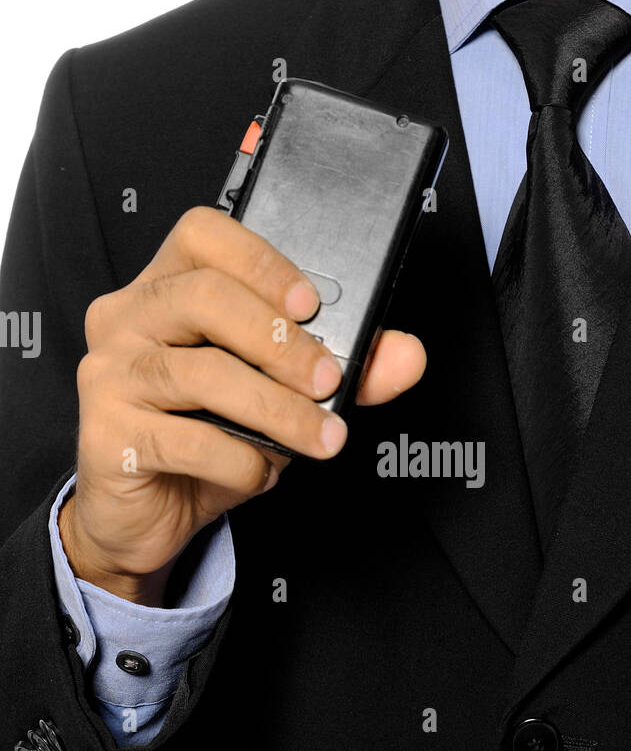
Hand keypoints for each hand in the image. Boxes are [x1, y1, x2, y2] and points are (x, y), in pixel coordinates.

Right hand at [60, 206, 424, 604]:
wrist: (148, 515)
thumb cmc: (207, 438)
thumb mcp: (282, 398)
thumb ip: (346, 371)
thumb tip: (405, 356)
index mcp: (166, 288)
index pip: (203, 235)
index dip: (262, 262)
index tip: (312, 305)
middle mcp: (128, 320)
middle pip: (203, 297)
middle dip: (281, 342)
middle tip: (328, 382)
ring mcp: (109, 375)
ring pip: (201, 373)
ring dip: (277, 410)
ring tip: (318, 438)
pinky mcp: (105, 436)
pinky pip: (186, 440)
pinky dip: (239, 460)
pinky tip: (258, 471)